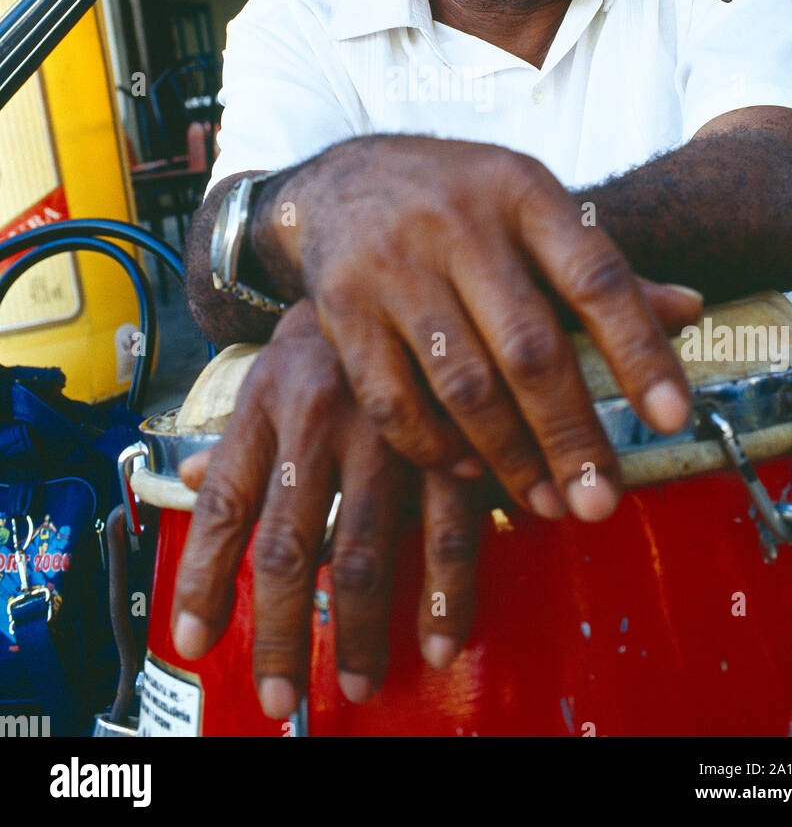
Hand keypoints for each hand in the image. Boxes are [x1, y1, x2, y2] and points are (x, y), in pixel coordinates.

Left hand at [171, 298, 480, 715]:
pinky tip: (440, 637)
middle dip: (281, 633)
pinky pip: (451, 527)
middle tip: (281, 697)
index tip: (193, 640)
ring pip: (367, 550)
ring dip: (365, 629)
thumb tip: (182, 480)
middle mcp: (321, 419)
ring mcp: (389, 429)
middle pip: (288, 547)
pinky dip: (446, 591)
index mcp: (271, 399)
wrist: (412, 249)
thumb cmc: (333, 329)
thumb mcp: (271, 367)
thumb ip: (235, 432)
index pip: (226, 503)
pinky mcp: (455, 434)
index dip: (205, 579)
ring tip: (364, 682)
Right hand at [279, 136, 702, 520]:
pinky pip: (393, 400)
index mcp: (523, 192)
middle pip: (528, 346)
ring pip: (463, 383)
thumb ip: (599, 269)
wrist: (344, 180)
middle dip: (571, 434)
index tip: (674, 419)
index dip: (639, 352)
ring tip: (545, 502)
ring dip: (510, 456)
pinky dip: (436, 447)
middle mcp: (458, 222)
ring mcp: (394, 265)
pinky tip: (470, 471)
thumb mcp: (533, 211)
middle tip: (601, 502)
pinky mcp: (342, 309)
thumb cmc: (463, 204)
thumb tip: (690, 312)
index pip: (595, 277)